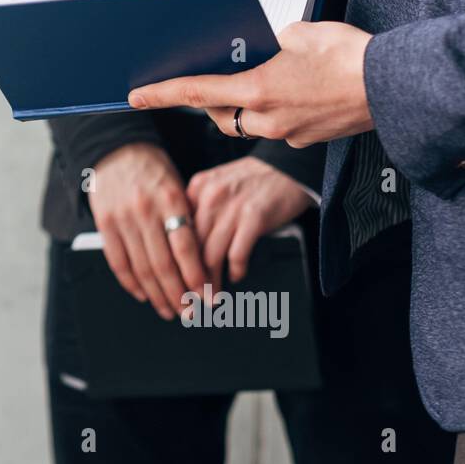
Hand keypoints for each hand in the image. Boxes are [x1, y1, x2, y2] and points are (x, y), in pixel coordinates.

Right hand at [89, 143, 208, 319]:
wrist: (116, 150)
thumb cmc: (153, 170)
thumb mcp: (178, 187)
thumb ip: (187, 219)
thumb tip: (202, 261)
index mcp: (171, 199)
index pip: (186, 247)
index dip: (197, 277)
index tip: (207, 296)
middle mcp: (146, 211)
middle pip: (164, 264)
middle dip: (179, 294)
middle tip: (190, 312)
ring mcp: (123, 219)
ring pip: (142, 268)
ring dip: (158, 295)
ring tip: (169, 310)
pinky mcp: (105, 224)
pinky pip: (118, 261)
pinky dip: (131, 283)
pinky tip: (143, 294)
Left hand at [128, 21, 374, 146]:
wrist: (396, 85)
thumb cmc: (350, 54)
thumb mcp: (299, 32)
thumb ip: (266, 40)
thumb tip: (251, 45)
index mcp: (259, 90)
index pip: (196, 93)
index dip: (161, 94)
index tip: (134, 97)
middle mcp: (269, 119)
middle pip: (220, 116)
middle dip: (210, 101)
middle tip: (209, 80)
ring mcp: (289, 134)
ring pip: (248, 124)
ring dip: (242, 107)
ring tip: (257, 82)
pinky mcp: (308, 140)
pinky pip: (277, 128)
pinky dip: (274, 112)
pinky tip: (291, 92)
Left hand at [187, 157, 313, 288]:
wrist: (290, 165)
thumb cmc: (255, 179)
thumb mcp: (218, 184)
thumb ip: (200, 209)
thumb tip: (187, 247)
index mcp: (197, 188)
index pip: (176, 231)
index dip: (175, 260)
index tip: (175, 280)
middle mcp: (210, 198)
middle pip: (190, 247)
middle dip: (189, 279)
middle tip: (190, 298)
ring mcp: (232, 208)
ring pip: (210, 256)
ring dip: (210, 282)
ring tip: (211, 297)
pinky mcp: (254, 218)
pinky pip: (237, 255)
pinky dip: (235, 271)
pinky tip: (235, 276)